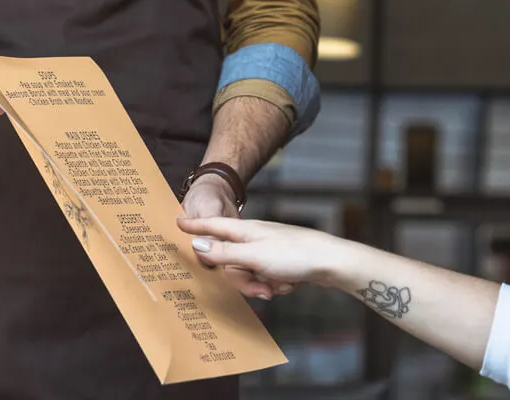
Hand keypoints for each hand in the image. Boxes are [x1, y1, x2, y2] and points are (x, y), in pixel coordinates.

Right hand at [180, 176, 292, 300]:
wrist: (332, 262)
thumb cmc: (295, 254)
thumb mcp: (254, 256)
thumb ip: (224, 252)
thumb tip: (197, 244)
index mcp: (245, 231)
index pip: (213, 227)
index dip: (195, 226)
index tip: (177, 220)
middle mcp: (255, 238)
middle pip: (231, 262)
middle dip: (244, 280)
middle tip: (261, 289)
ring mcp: (268, 250)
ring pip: (250, 273)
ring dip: (264, 284)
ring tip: (282, 284)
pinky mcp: (280, 262)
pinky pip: (267, 278)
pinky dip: (277, 284)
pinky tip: (291, 283)